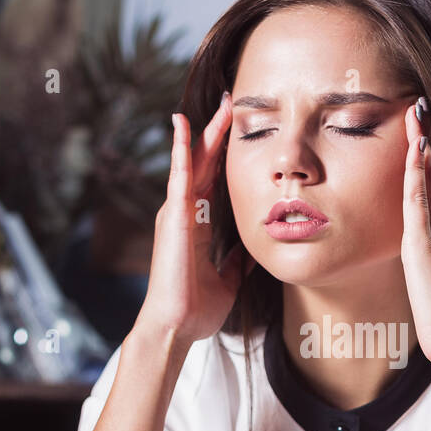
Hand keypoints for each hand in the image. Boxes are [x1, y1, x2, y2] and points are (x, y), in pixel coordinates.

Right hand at [135, 96, 251, 345]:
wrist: (177, 327)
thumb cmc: (197, 309)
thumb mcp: (229, 279)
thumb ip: (239, 261)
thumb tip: (256, 249)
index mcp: (198, 225)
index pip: (213, 181)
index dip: (225, 156)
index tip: (239, 132)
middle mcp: (185, 213)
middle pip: (203, 164)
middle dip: (218, 134)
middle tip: (233, 104)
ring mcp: (176, 213)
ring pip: (192, 163)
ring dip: (205, 133)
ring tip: (221, 105)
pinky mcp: (173, 218)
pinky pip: (178, 176)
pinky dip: (181, 149)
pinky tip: (183, 125)